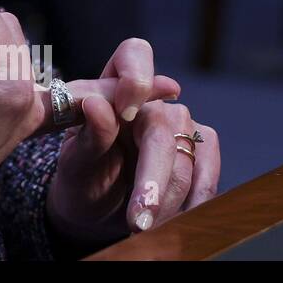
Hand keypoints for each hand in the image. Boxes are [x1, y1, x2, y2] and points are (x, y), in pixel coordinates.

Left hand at [45, 39, 220, 248]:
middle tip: (140, 219)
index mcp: (112, 87)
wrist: (98, 211)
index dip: (135, 78)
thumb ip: (89, 136)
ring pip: (187, 155)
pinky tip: (177, 223)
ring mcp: (181, 124)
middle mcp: (152, 100)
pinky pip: (207, 172)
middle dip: (152, 178)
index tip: (125, 110)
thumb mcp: (76, 163)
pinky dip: (193, 202)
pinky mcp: (201, 149)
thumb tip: (98, 105)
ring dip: (168, 198)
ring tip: (145, 226)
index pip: (133, 55)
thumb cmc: (82, 178)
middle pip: (163, 125)